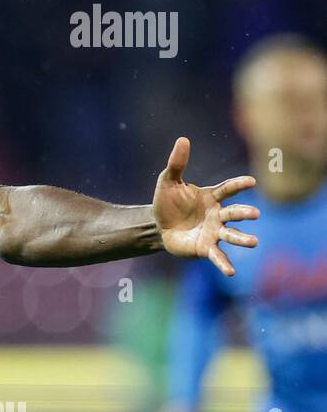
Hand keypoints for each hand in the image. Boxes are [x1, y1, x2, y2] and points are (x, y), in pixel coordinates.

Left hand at [153, 137, 258, 275]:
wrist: (156, 226)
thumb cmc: (166, 203)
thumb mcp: (167, 182)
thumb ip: (177, 163)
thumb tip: (182, 139)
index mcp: (211, 197)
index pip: (228, 189)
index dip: (239, 185)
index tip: (251, 181)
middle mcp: (218, 215)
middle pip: (234, 213)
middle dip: (244, 213)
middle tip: (255, 214)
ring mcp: (214, 232)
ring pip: (232, 235)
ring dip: (243, 239)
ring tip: (254, 242)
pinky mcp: (206, 249)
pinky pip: (218, 256)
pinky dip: (224, 264)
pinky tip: (231, 272)